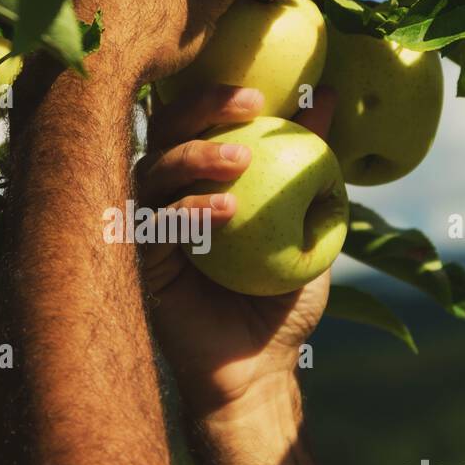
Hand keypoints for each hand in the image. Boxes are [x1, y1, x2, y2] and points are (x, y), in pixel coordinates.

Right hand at [136, 84, 337, 419]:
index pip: (190, 124)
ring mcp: (148, 232)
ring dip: (193, 156)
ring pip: (149, 172)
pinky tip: (225, 212)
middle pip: (161, 134)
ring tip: (240, 162)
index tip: (258, 94)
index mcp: (195, 185)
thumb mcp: (308, 226)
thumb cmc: (280, 300)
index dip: (212, 97)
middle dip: (199, 109)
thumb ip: (309, 163)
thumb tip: (323, 96)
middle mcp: (164, 200)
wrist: (258, 370)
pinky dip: (187, 210)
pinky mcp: (141, 267)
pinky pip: (153, 226)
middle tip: (248, 106)